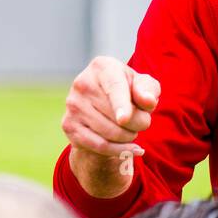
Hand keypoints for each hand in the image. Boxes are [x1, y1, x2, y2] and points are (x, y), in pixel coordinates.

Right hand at [62, 56, 159, 197]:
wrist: (104, 105)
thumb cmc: (130, 90)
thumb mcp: (144, 85)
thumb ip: (149, 89)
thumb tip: (148, 101)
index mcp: (102, 67)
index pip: (114, 87)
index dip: (120, 104)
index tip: (125, 119)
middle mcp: (82, 83)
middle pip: (116, 115)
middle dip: (139, 123)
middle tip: (144, 121)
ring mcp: (73, 105)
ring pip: (108, 133)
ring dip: (130, 137)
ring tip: (134, 130)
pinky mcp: (68, 125)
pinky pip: (99, 146)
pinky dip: (120, 151)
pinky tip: (135, 150)